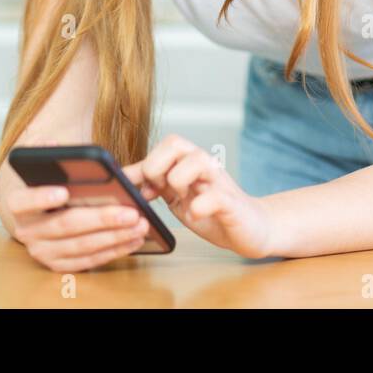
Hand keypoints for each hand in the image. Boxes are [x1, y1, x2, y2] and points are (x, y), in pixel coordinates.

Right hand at [6, 139, 149, 271]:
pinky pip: (89, 261)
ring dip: (115, 237)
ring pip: (82, 246)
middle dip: (101, 218)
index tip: (64, 191)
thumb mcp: (46, 169)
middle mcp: (27, 231)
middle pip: (65, 225)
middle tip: (130, 212)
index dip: (41, 197)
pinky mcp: (59, 266)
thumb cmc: (50, 187)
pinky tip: (133, 239)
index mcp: (19, 205)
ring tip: (139, 224)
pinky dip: (114, 250)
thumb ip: (49, 157)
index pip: (23, 201)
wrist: (41, 216)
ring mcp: (42, 251)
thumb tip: (53, 144)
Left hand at [123, 134, 276, 258]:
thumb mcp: (176, 196)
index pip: (164, 143)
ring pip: (195, 161)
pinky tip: (196, 213)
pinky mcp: (231, 202)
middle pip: (175, 142)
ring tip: (182, 200)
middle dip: (157, 168)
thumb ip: (153, 183)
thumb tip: (121, 177)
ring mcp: (219, 181)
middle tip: (160, 191)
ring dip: (178, 182)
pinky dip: (199, 206)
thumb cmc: (211, 211)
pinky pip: (213, 197)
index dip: (145, 164)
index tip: (139, 189)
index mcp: (189, 161)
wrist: (251, 229)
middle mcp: (204, 164)